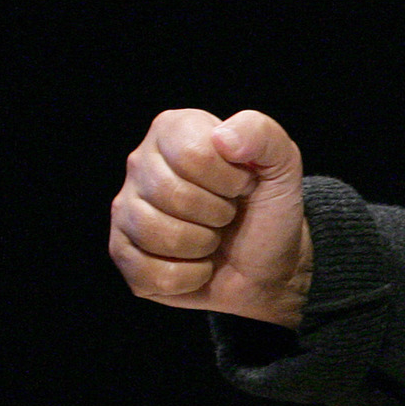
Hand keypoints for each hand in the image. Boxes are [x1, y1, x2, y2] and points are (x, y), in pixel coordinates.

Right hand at [110, 109, 312, 328]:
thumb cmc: (268, 210)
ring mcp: (125, 209)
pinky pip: (150, 272)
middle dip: (217, 213)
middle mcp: (141, 163)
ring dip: (202, 244)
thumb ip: (263, 134)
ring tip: (213, 237)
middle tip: (228, 214)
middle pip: (171, 193)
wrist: (266, 267)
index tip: (243, 185)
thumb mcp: (282, 165)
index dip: (229, 179)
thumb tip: (224, 137)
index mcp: (174, 129)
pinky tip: (196, 264)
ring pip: (156, 233)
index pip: (192, 153)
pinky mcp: (122, 253)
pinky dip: (188, 276)